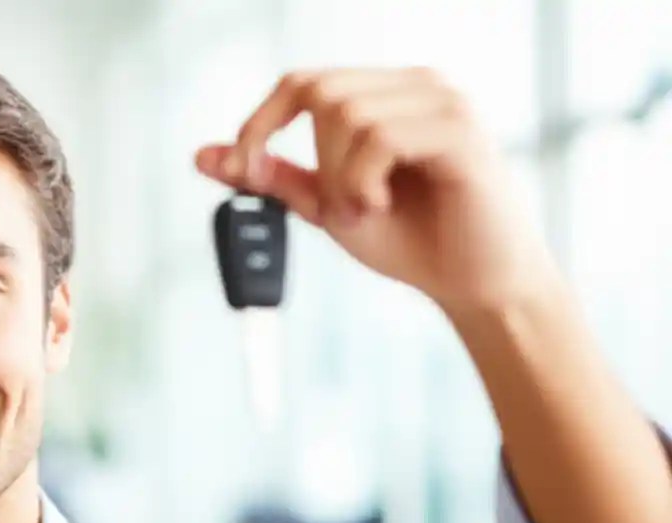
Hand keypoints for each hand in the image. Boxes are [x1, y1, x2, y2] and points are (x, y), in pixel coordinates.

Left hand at [195, 68, 561, 315]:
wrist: (473, 284)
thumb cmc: (413, 240)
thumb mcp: (326, 204)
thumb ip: (273, 177)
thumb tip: (206, 156)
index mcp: (386, 95)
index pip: (305, 81)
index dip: (262, 120)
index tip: (239, 166)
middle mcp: (416, 86)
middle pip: (321, 92)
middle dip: (313, 159)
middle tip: (339, 207)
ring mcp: (442, 102)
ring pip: (348, 115)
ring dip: (341, 178)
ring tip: (368, 212)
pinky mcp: (459, 130)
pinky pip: (381, 137)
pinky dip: (363, 182)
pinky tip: (382, 206)